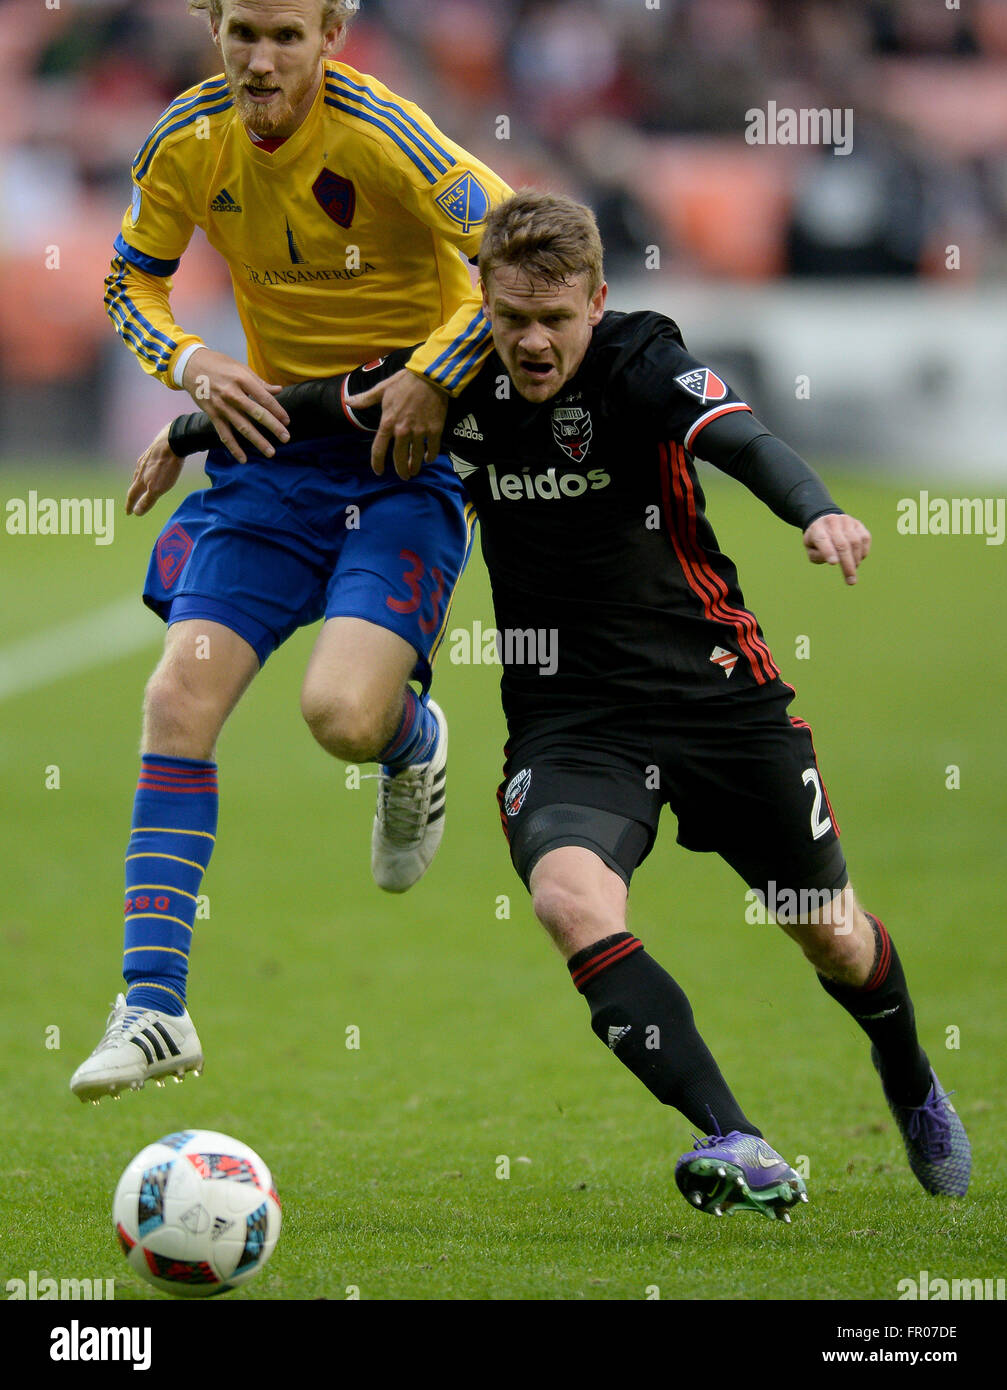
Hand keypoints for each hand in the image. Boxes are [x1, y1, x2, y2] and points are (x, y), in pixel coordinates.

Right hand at [126, 423, 183, 515]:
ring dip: (139, 480)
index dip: (130, 504)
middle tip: (132, 499)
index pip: (132, 495)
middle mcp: (140, 469)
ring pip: (140, 472)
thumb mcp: (158, 488)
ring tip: (140, 484)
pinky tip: (151, 467)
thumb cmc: (166, 467)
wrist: (172, 441)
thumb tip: (137, 512)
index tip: (128, 512)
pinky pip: (147, 463)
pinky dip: (146, 469)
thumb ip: (147, 500)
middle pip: (134, 483)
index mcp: (141, 479)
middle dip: (133, 493)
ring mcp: (146, 458)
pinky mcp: (154, 450)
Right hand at [181, 347, 289, 462]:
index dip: (277, 411)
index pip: (264, 398)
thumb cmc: (220, 365)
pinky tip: (243, 459)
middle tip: (286, 438)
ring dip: (257, 441)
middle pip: (256, 413)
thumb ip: (260, 383)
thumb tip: (279, 390)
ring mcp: (221, 406)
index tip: (287, 422)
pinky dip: (233, 448)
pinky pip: (224, 434)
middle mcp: (232, 393)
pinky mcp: (212, 414)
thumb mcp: (241, 368)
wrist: (190, 366)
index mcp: (242, 379)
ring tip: (270, 452)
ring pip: (242, 427)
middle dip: (273, 427)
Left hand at [346, 369, 447, 479]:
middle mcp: (402, 430)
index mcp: (388, 422)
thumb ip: (365, 399)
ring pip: (416, 456)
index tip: (378, 471)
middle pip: (399, 457)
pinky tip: (428, 459)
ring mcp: (419, 431)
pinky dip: (430, 456)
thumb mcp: (382, 389)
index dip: (377, 463)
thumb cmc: (404, 381)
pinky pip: (432, 448)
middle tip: (403, 476)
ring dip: (414, 466)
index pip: (379, 448)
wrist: (429, 376)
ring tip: (414, 471)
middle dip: (400, 470)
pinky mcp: (434, 429)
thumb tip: (348, 402)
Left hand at [803, 513, 870, 583]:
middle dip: (847, 564)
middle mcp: (832, 522)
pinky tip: (857, 560)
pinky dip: (863, 553)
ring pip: (855, 542)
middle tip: (851, 581)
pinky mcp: (858, 524)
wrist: (825, 521)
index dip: (828, 551)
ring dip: (856, 560)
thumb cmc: (816, 541)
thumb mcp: (810, 549)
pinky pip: (865, 539)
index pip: (822, 539)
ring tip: (852, 571)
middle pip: (842, 544)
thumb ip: (818, 556)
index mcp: (817, 529)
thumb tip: (836, 561)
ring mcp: (847, 521)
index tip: (833, 564)